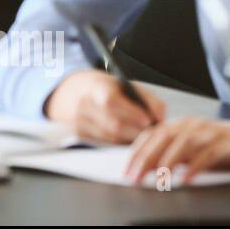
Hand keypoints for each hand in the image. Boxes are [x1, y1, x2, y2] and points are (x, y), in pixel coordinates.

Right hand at [44, 70, 166, 142]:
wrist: (68, 92)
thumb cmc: (103, 88)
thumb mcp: (123, 84)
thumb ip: (146, 98)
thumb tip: (161, 118)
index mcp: (95, 86)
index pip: (110, 101)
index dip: (131, 113)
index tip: (149, 121)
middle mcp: (83, 104)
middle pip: (113, 124)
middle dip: (137, 131)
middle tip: (154, 134)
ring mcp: (78, 121)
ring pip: (111, 138)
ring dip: (131, 139)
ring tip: (144, 136)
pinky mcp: (78, 135)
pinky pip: (106, 143)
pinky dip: (120, 143)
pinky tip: (129, 139)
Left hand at [124, 116, 229, 183]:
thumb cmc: (217, 146)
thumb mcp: (190, 149)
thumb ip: (170, 153)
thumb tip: (146, 167)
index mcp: (179, 125)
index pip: (151, 134)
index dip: (137, 152)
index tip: (127, 169)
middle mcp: (191, 125)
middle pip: (163, 138)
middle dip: (146, 158)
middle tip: (136, 177)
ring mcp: (209, 133)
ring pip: (184, 144)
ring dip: (169, 162)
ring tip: (159, 178)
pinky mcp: (226, 144)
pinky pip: (209, 154)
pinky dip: (196, 167)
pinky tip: (187, 179)